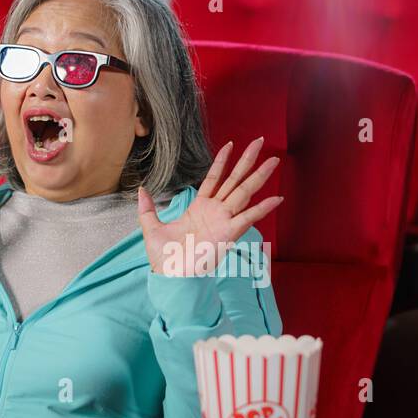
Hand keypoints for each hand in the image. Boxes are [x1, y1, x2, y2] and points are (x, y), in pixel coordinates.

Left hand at [137, 136, 282, 275]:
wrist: (170, 276)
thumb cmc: (164, 257)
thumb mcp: (151, 227)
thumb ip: (148, 208)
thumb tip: (141, 190)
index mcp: (199, 207)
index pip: (214, 178)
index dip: (222, 161)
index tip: (230, 143)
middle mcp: (215, 211)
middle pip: (235, 179)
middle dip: (248, 160)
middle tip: (260, 141)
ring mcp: (224, 221)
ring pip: (244, 193)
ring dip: (259, 176)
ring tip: (273, 160)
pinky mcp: (228, 234)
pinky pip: (248, 218)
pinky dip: (263, 209)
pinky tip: (276, 198)